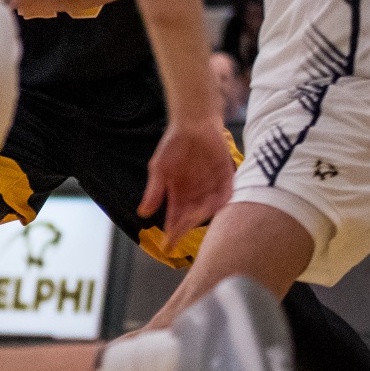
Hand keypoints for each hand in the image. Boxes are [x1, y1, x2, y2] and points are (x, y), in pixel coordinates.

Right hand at [139, 116, 233, 244]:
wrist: (194, 124)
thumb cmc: (173, 145)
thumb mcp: (159, 169)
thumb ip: (154, 191)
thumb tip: (143, 212)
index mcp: (178, 194)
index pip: (175, 219)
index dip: (172, 233)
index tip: (167, 246)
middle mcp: (196, 194)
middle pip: (192, 217)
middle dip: (187, 227)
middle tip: (182, 232)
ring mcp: (211, 187)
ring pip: (209, 208)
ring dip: (203, 215)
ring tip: (195, 219)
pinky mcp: (227, 177)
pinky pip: (226, 194)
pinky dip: (222, 202)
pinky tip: (216, 207)